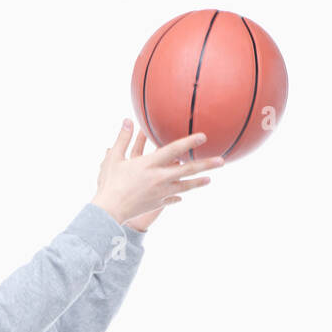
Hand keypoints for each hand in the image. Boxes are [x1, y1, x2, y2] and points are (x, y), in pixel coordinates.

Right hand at [93, 119, 223, 228]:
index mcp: (150, 164)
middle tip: (221, 161)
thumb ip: (122, 139)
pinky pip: (172, 199)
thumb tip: (127, 120)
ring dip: (198, 182)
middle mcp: (159, 178)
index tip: (204, 136)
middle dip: (206, 164)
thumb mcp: (113, 158)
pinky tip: (182, 197)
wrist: (109, 211)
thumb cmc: (109, 183)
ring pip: (184, 186)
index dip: (189, 142)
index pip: (174, 150)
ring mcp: (161, 193)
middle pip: (188, 170)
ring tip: (210, 179)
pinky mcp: (157, 204)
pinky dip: (178, 197)